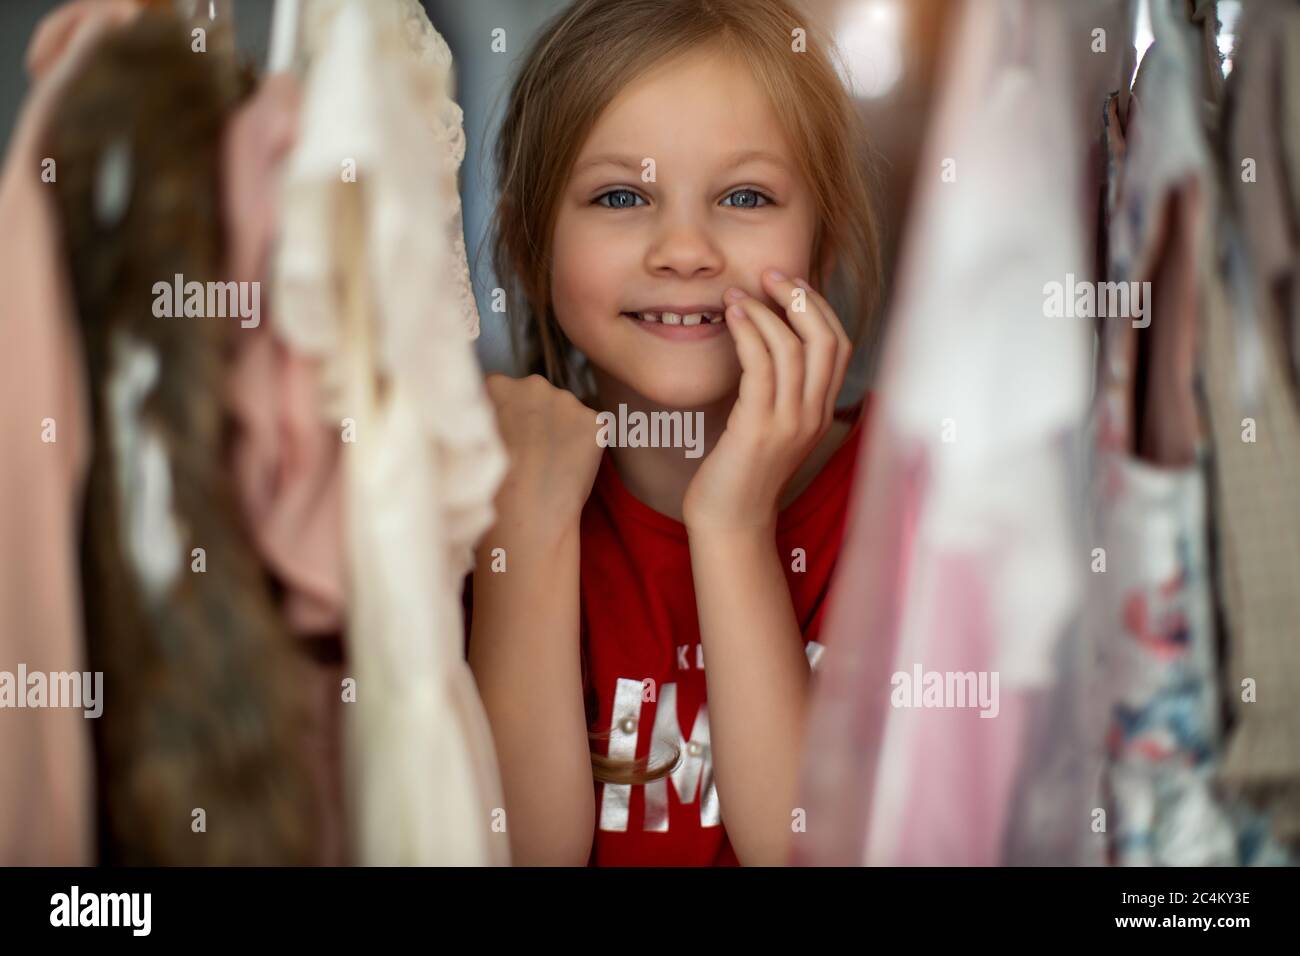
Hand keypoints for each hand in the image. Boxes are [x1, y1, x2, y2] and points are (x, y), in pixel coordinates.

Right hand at [483, 374, 604, 537]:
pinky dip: (586, 446)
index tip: (509, 438)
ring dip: (563, 430)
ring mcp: (566, 400)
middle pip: (538, 397)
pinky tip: (570, 468)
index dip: (509, 418)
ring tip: (551, 465)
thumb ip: (490, 418)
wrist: (524, 513)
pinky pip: (593, 429)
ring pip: (567, 412)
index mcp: (497, 385)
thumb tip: (502, 421)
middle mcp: (532, 384)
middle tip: (532, 454)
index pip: (506, 392)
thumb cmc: (491, 485)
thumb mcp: (475, 438)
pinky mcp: (595, 421)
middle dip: (537, 418)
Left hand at [682, 270, 851, 532]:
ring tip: (736, 293)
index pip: (838, 346)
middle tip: (768, 274)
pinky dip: (749, 333)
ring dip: (766, 311)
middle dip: (800, 298)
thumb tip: (762, 343)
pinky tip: (732, 316)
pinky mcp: (759, 430)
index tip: (789, 282)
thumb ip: (776, 390)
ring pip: (794, 349)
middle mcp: (813, 415)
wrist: (729, 522)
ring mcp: (790, 424)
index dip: (818, 307)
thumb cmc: (739, 473)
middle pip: (826, 340)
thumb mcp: (768, 425)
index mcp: (820, 412)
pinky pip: (762, 369)